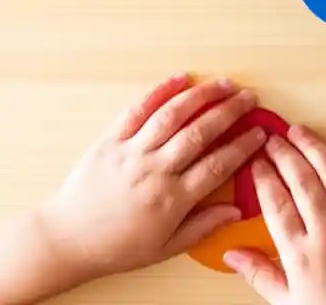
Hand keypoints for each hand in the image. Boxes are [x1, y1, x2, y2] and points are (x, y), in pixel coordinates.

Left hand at [36, 74, 266, 279]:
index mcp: (171, 200)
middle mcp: (154, 171)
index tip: (260, 134)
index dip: (242, 147)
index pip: (217, 166)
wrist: (66, 240)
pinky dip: (159, 91)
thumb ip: (202, 227)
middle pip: (200, 133)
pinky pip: (137, 110)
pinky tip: (179, 78)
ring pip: (172, 116)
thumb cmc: (116, 247)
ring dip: (202, 96)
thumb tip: (236, 211)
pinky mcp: (110, 140)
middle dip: (229, 113)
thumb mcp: (164, 248)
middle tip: (249, 99)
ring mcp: (131, 152)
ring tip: (224, 83)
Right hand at [224, 129, 325, 304]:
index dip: (263, 177)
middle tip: (271, 138)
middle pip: (301, 181)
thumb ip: (260, 274)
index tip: (254, 161)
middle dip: (283, 154)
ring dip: (315, 147)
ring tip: (299, 131)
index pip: (275, 204)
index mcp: (301, 254)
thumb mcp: (290, 303)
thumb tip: (230, 254)